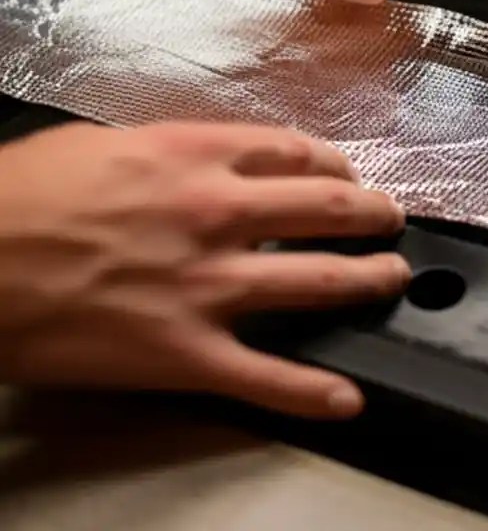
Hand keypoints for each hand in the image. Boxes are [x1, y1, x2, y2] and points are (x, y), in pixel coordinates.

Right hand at [0, 121, 409, 418]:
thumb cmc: (16, 199)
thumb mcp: (100, 146)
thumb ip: (169, 153)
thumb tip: (202, 163)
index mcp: (195, 156)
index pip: (297, 152)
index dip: (336, 165)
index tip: (349, 175)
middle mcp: (219, 213)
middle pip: (328, 208)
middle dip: (373, 215)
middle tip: (391, 221)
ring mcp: (210, 285)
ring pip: (320, 281)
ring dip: (370, 281)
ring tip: (392, 280)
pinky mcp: (187, 351)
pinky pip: (267, 376)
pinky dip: (313, 392)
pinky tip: (347, 399)